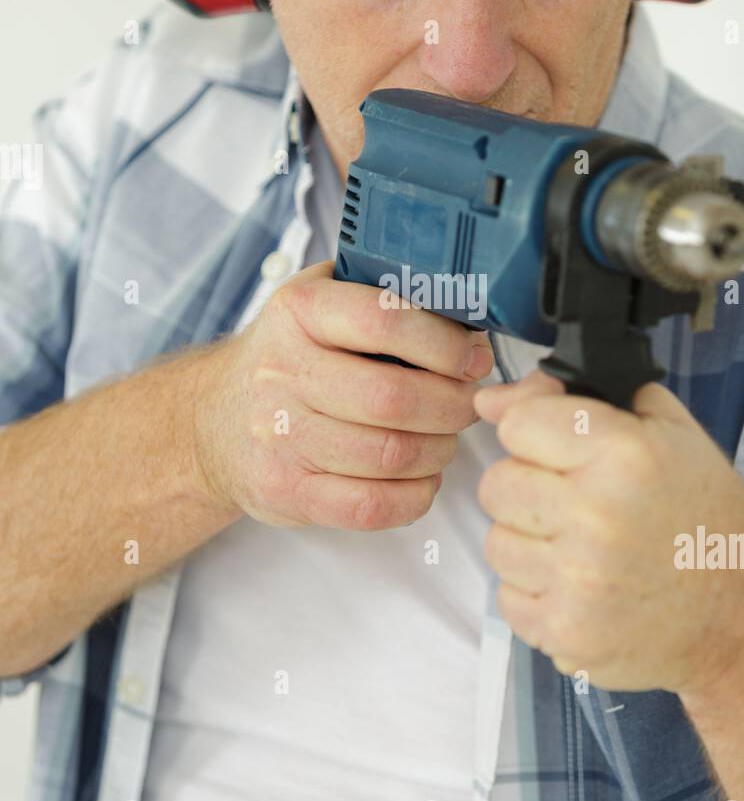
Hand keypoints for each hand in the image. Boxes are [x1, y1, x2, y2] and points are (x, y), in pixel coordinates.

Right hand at [193, 261, 492, 529]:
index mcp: (298, 312)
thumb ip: (383, 294)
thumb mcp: (320, 301)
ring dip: (439, 450)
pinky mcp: (287, 491)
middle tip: (467, 404)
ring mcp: (280, 437)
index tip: (472, 358)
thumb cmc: (288, 357)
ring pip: (391, 454)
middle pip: (394, 397)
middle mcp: (282, 372)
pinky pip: (371, 505)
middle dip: (453, 404)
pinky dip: (415, 495)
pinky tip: (422, 478)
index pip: (383, 320)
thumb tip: (468, 318)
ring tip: (445, 438)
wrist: (214, 419)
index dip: (444, 343)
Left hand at [473, 370, 743, 697]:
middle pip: (497, 483)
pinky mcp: (566, 632)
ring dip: (530, 543)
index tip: (555, 448)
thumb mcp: (668, 433)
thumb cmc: (703, 521)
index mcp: (624, 453)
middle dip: (528, 488)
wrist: (742, 618)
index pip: (516, 423)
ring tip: (582, 548)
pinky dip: (536, 593)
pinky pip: (508, 598)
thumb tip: (492, 400)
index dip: (534, 433)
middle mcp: (596, 514)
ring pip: (496, 542)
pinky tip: (581, 586)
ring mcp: (578, 580)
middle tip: (573, 503)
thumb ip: (577, 399)